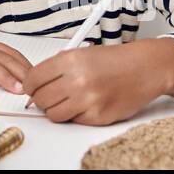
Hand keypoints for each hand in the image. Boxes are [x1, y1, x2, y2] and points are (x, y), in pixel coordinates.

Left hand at [20, 41, 166, 125]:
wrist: (144, 68)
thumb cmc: (114, 60)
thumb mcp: (81, 53)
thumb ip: (56, 67)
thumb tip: (34, 83)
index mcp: (70, 61)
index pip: (33, 79)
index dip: (29, 85)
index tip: (31, 87)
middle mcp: (77, 81)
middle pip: (41, 99)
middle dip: (41, 98)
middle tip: (48, 95)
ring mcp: (88, 101)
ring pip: (54, 114)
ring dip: (56, 109)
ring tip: (66, 100)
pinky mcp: (98, 117)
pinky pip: (74, 121)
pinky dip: (76, 115)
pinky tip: (85, 103)